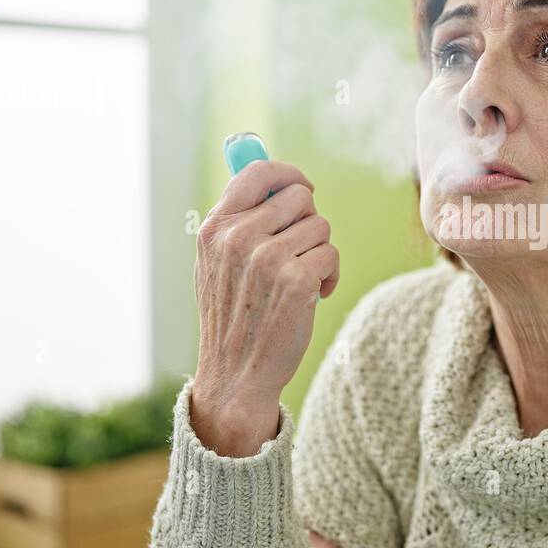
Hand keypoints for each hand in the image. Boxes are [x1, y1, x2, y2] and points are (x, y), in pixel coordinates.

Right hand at [190, 159, 339, 456]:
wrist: (236, 375)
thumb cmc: (234, 317)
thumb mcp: (218, 264)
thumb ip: (240, 222)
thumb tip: (280, 181)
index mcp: (216, 228)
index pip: (258, 172)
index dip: (288, 174)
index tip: (304, 188)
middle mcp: (239, 237)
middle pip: (300, 196)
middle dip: (308, 222)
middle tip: (299, 252)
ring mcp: (268, 258)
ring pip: (321, 227)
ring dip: (319, 253)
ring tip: (300, 282)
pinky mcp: (297, 280)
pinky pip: (332, 255)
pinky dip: (330, 276)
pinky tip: (311, 299)